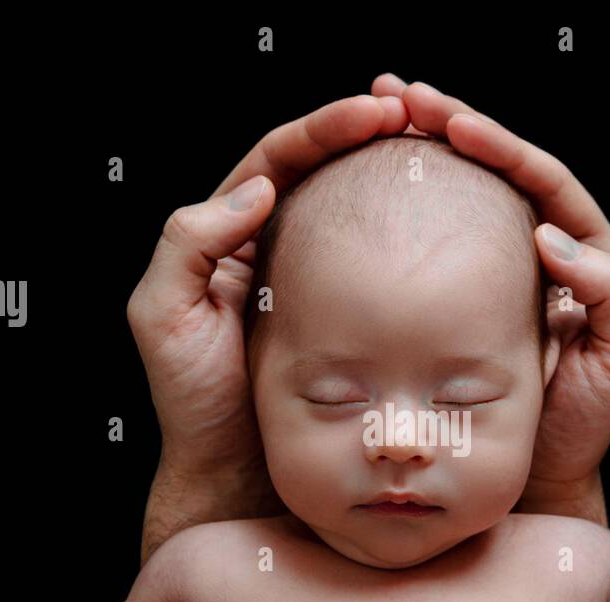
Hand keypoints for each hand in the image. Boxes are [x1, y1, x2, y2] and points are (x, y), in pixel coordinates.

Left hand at [127, 93, 410, 486]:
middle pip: (325, 173)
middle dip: (370, 136)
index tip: (376, 113)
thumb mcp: (164, 316)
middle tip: (418, 118)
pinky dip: (414, 246)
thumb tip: (257, 188)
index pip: (278, 159)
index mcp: (228, 237)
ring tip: (439, 156)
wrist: (234, 479)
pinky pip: (387, 274)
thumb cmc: (194, 406)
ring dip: (395, 181)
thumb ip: (187, 244)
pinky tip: (445, 230)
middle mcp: (275, 251)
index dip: (325, 128)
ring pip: (359, 216)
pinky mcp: (357, 324)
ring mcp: (320, 287)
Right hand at [371, 75, 609, 500]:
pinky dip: (399, 210)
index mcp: (585, 258)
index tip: (454, 125)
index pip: (545, 181)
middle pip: (499, 174)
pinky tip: (364, 184)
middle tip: (402, 96)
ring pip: (461, 199)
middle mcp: (540, 256)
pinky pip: (428, 245)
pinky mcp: (451, 302)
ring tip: (375, 115)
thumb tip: (555, 237)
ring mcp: (492, 276)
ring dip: (422, 154)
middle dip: (452, 127)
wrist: (532, 481)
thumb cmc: (580, 431)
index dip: (502, 147)